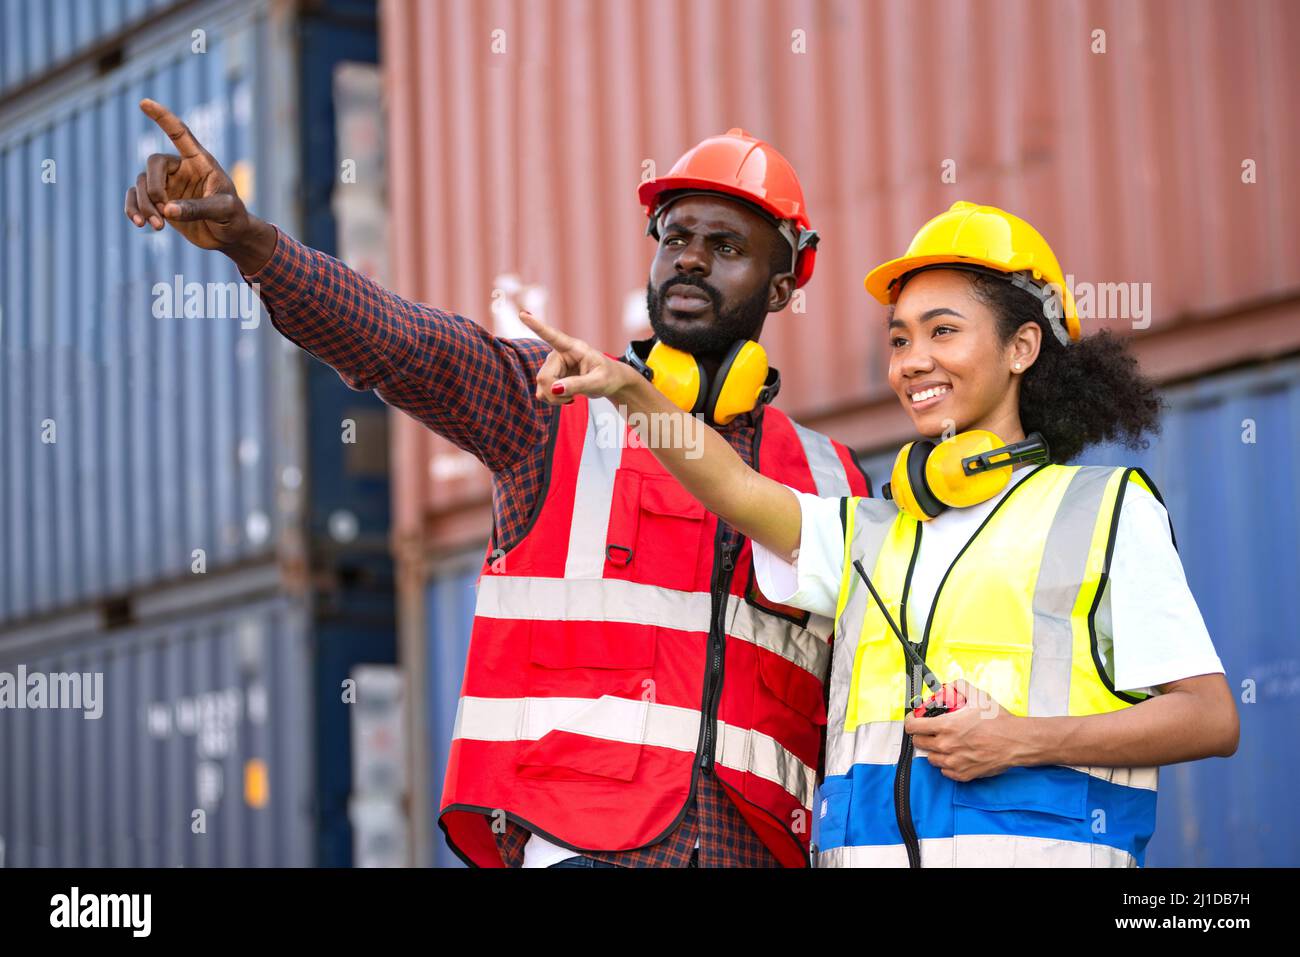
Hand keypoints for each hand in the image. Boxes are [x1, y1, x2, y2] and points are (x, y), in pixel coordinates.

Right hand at [123, 98, 274, 270]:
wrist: (229, 237)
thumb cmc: (234, 218)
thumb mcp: (223, 211)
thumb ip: (198, 208)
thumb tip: (166, 210)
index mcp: (200, 162)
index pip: (180, 134)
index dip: (163, 118)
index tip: (144, 102)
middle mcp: (181, 169)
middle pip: (154, 163)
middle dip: (153, 188)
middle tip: (164, 211)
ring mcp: (168, 185)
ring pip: (142, 183)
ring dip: (144, 205)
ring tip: (158, 227)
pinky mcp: (159, 202)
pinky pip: (135, 198)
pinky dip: (133, 209)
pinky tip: (138, 223)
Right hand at [520, 311, 641, 403]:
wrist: (608, 381)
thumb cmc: (607, 376)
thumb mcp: (598, 382)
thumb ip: (578, 385)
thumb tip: (554, 389)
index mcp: (573, 348)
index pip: (553, 336)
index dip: (537, 326)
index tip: (523, 314)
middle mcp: (558, 354)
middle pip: (544, 377)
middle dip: (554, 393)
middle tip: (571, 399)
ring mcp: (552, 366)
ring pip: (541, 386)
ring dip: (554, 398)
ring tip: (571, 397)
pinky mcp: (550, 377)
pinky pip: (542, 392)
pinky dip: (553, 400)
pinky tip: (566, 397)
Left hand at [903, 680, 1024, 780]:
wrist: (1016, 742)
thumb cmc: (998, 720)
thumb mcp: (978, 696)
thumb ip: (959, 687)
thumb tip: (949, 685)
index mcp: (946, 726)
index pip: (913, 727)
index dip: (911, 721)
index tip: (914, 719)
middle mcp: (947, 746)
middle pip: (919, 743)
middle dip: (922, 734)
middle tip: (930, 730)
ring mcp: (954, 762)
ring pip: (931, 758)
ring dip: (934, 750)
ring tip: (945, 742)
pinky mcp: (963, 775)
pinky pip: (945, 771)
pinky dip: (947, 763)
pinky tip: (956, 754)